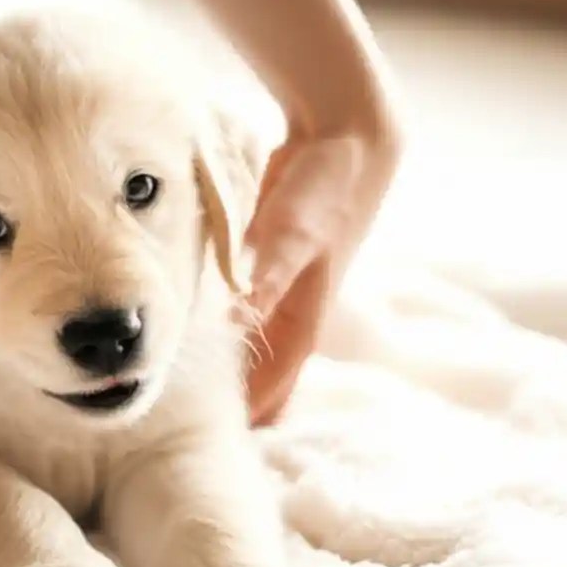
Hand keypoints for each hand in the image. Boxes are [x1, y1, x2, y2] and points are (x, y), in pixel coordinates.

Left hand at [243, 123, 400, 424]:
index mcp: (309, 302)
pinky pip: (254, 296)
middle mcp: (300, 295)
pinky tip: (220, 323)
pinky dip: (240, 316)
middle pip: (276, 357)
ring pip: (266, 329)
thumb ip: (267, 273)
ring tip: (220, 390)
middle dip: (258, 391)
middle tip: (226, 427)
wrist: (347, 133)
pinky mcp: (275, 249)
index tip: (244, 434)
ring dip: (250, 357)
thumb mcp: (294, 233)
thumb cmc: (326, 186)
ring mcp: (289, 273)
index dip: (266, 400)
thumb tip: (242, 319)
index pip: (284, 366)